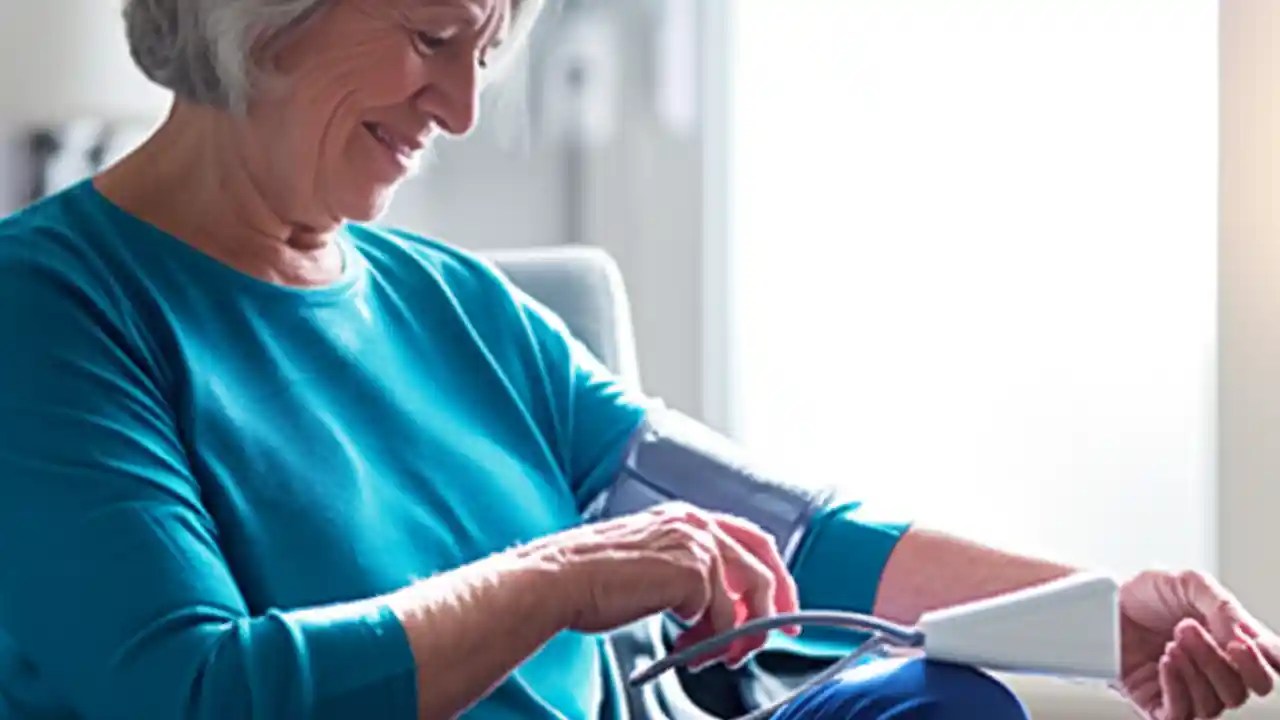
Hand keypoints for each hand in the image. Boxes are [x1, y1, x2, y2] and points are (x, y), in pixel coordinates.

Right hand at [521, 503, 799, 668]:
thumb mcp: (648, 561)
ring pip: (749, 596)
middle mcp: (696, 523)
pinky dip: (710, 642)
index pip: (750, 539)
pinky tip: (683, 652)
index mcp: (685, 517)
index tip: (778, 606)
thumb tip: (714, 610)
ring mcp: (697, 544)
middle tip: (773, 636)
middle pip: (764, 563)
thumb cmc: (588, 577)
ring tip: (711, 657)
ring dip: (738, 635)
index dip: (771, 573)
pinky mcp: (693, 571)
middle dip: (776, 604)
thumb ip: (684, 571)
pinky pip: (721, 617)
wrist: (558, 579)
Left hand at [1118, 570, 1279, 718]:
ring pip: (1217, 703)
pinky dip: (1178, 688)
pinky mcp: (1157, 704)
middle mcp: (1217, 672)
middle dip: (1223, 661)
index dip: (1268, 661)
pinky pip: (1181, 715)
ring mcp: (1189, 690)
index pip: (1273, 668)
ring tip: (1171, 639)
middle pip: (1249, 690)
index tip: (1241, 640)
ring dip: (1197, 669)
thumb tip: (1244, 639)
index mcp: (1234, 645)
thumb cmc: (1147, 593)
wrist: (1101, 600)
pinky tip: (1166, 661)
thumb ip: (1223, 606)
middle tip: (1187, 628)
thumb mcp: (1190, 583)